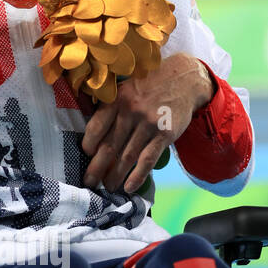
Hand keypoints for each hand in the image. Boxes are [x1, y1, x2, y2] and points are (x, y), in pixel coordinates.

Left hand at [81, 53, 215, 192]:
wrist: (183, 79)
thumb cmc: (148, 87)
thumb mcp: (125, 88)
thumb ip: (110, 108)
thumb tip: (93, 136)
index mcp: (117, 99)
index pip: (96, 128)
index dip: (88, 146)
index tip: (85, 156)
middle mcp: (131, 111)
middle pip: (109, 147)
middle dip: (96, 168)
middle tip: (89, 182)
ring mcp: (149, 124)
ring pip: (127, 157)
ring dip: (115, 176)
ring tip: (108, 187)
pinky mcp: (165, 134)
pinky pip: (148, 159)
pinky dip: (137, 176)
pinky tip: (129, 187)